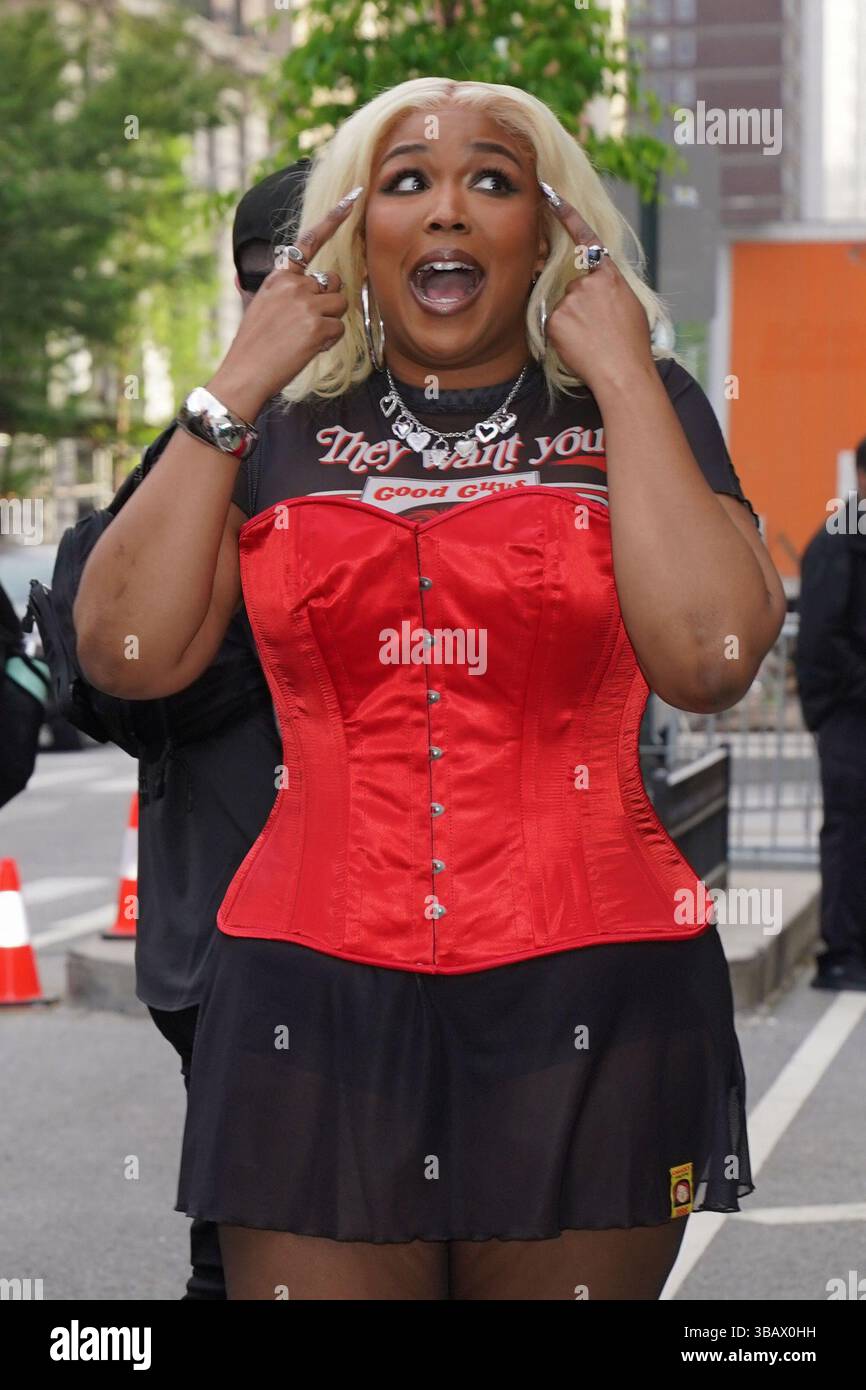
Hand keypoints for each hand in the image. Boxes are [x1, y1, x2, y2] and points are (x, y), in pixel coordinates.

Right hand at [209, 188, 362, 414]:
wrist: (245, 372)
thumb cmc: (253, 344)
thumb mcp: (260, 304)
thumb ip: (282, 288)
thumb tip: (298, 275)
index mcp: (279, 276)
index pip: (309, 241)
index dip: (334, 218)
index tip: (353, 198)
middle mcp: (294, 284)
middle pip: (334, 282)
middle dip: (329, 301)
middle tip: (308, 322)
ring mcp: (306, 304)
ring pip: (340, 305)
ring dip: (330, 323)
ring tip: (304, 337)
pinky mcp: (317, 327)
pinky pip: (339, 329)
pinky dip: (328, 342)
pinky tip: (307, 348)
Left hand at [539, 184, 654, 395]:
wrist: (623, 371)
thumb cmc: (631, 344)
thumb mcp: (628, 306)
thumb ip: (607, 290)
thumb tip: (591, 288)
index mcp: (609, 276)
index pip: (586, 237)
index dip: (567, 214)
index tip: (550, 195)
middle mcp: (588, 282)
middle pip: (572, 289)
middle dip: (579, 308)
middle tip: (598, 331)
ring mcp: (570, 300)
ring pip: (562, 309)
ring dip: (571, 324)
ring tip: (592, 342)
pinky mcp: (556, 319)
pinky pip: (552, 326)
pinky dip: (562, 338)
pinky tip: (579, 347)